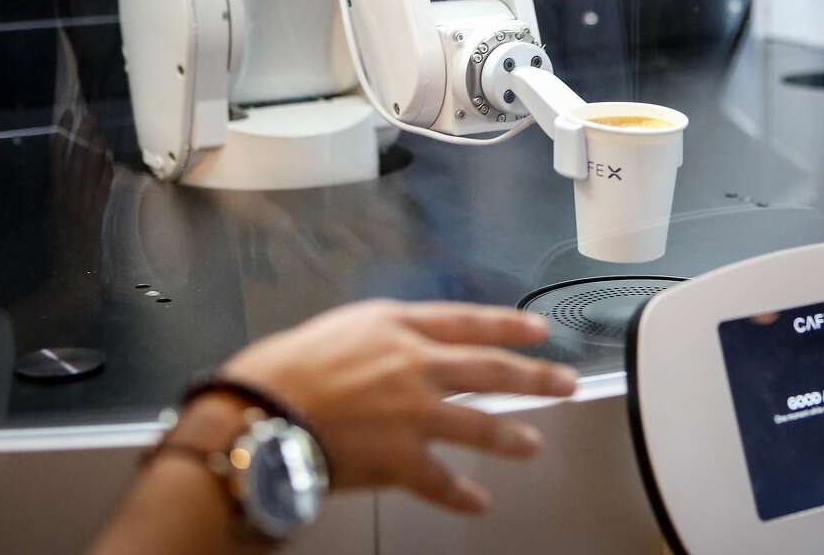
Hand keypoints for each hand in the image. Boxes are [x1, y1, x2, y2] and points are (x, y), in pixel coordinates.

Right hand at [219, 300, 576, 513]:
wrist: (257, 412)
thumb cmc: (282, 368)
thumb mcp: (338, 328)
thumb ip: (379, 337)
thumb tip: (398, 346)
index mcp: (398, 326)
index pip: (468, 321)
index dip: (508, 326)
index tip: (538, 331)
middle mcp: (416, 366)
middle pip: (490, 370)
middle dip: (534, 377)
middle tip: (566, 383)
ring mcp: (414, 413)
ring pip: (480, 424)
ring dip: (511, 436)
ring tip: (533, 444)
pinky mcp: (401, 459)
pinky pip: (441, 481)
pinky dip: (462, 495)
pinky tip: (478, 502)